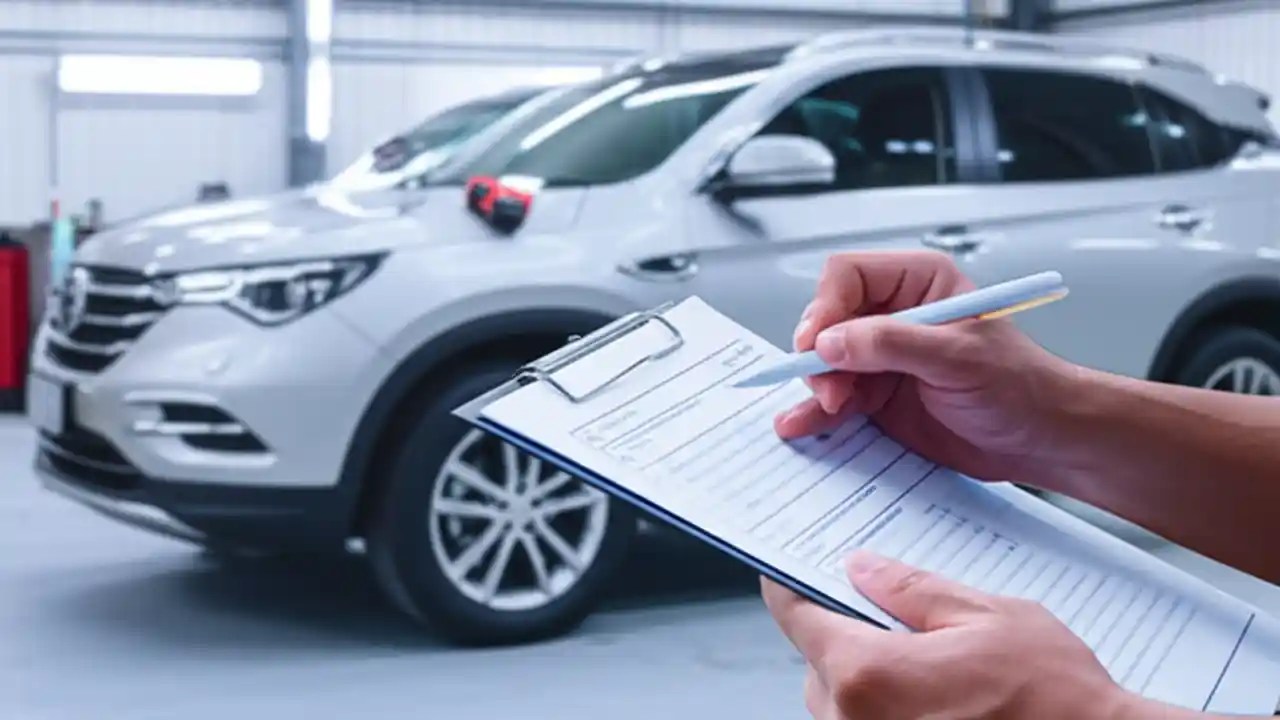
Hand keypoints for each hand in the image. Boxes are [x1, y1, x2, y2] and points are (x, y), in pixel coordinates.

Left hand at [762, 552, 1149, 719]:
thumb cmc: (1054, 697)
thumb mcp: (987, 616)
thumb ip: (912, 590)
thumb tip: (861, 569)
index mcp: (866, 673)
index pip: (794, 615)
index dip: (790, 585)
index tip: (787, 569)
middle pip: (816, 663)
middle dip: (847, 634)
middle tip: (893, 618)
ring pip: (840, 703)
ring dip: (868, 679)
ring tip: (930, 666)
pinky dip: (888, 711)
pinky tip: (937, 701)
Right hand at [779, 251, 1077, 485]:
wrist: (1040, 441)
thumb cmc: (1020, 387)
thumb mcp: (957, 357)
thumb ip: (891, 344)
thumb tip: (831, 341)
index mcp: (919, 283)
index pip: (849, 276)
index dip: (825, 306)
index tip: (816, 343)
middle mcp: (895, 315)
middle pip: (828, 320)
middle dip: (820, 353)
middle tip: (829, 386)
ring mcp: (883, 358)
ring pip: (826, 362)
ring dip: (818, 385)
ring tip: (829, 408)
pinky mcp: (879, 397)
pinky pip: (835, 399)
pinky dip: (816, 412)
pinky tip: (800, 423)